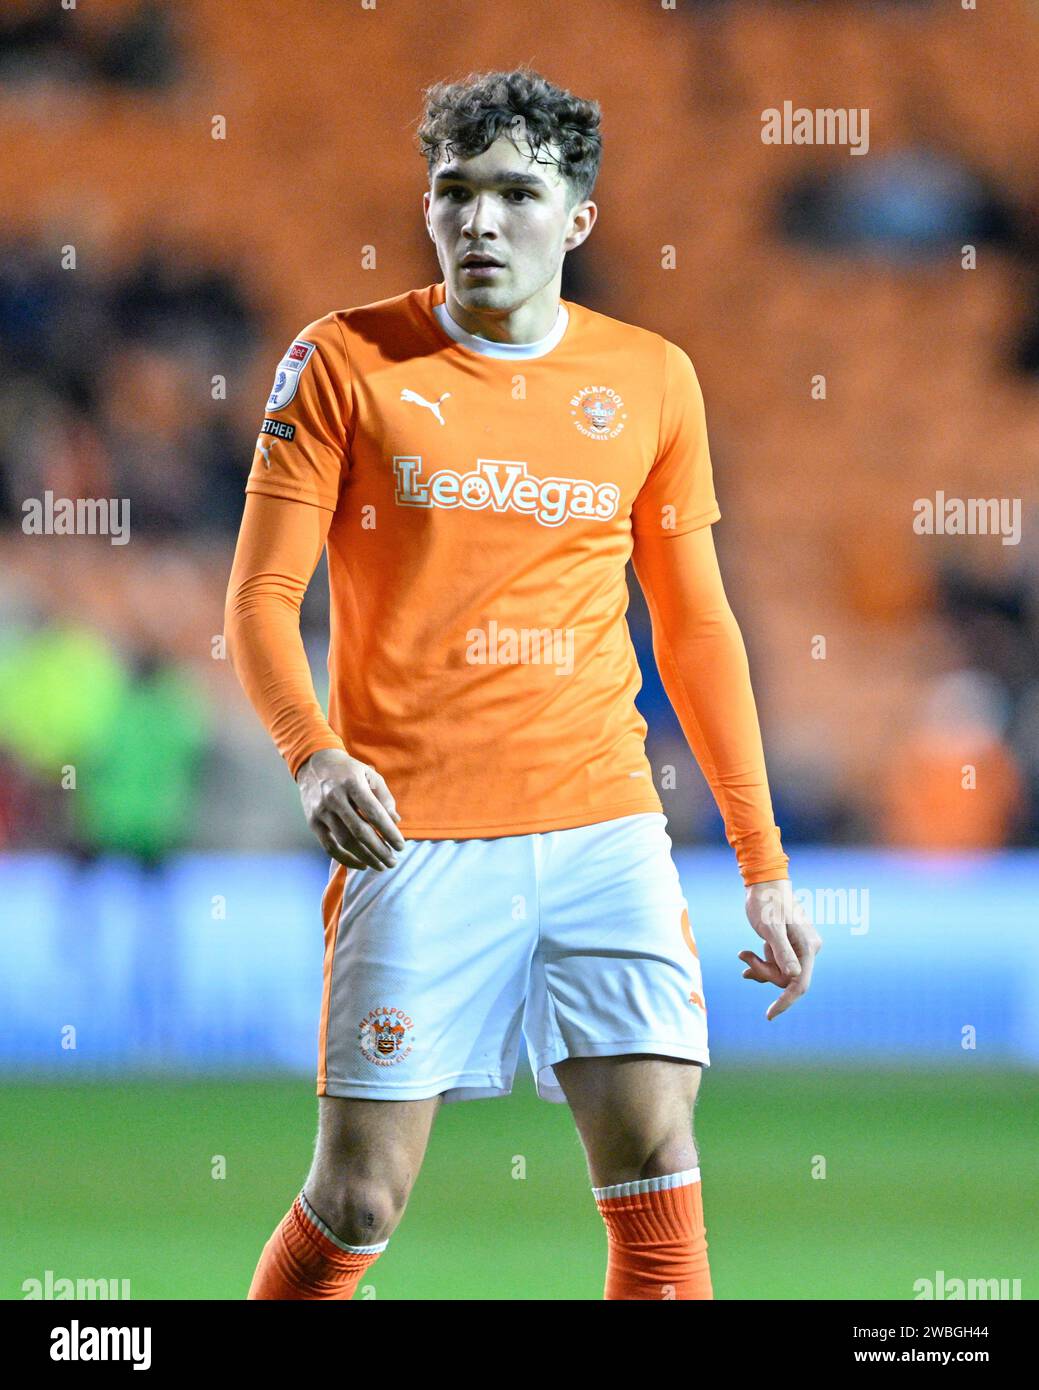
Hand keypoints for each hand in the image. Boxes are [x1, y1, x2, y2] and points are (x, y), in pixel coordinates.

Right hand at [296, 748, 405, 871]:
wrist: (314, 763)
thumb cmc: (348, 770)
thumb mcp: (370, 774)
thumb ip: (384, 796)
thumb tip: (395, 821)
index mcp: (352, 784)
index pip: (374, 812)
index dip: (388, 831)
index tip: (401, 846)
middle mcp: (335, 798)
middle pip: (359, 831)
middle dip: (379, 850)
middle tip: (393, 862)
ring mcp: (322, 811)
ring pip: (345, 841)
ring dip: (365, 857)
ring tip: (380, 865)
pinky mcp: (313, 822)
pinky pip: (329, 847)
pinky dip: (346, 859)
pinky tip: (361, 864)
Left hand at [738, 878, 821, 1020]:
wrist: (763, 882)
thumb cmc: (766, 902)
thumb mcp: (770, 928)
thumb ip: (782, 952)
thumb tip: (794, 976)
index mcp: (808, 947)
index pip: (799, 984)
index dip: (785, 1001)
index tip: (769, 1015)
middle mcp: (808, 949)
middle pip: (786, 979)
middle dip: (764, 972)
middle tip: (744, 956)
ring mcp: (800, 948)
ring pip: (779, 972)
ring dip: (760, 966)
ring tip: (743, 953)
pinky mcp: (789, 945)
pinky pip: (777, 964)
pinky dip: (761, 963)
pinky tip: (745, 957)